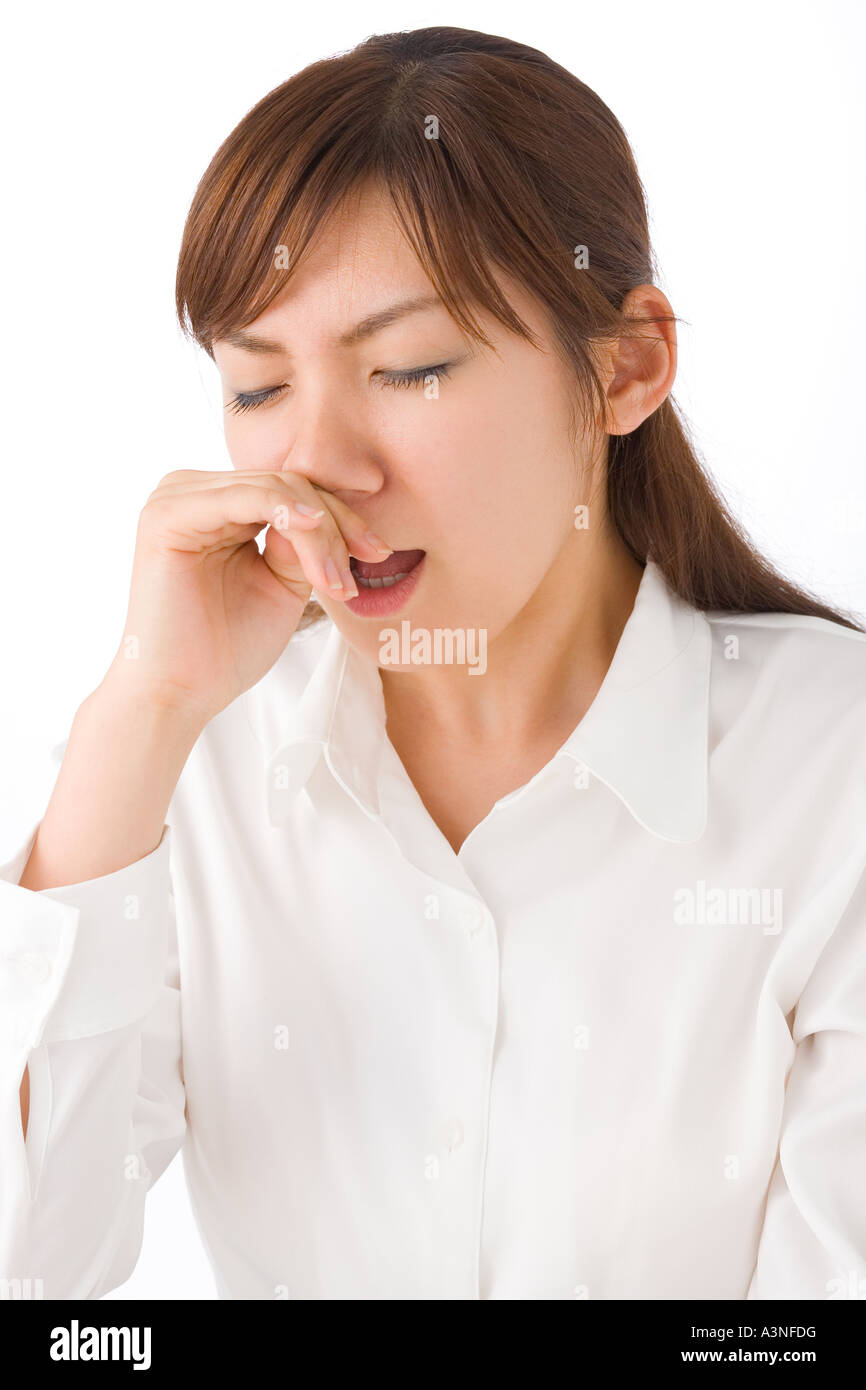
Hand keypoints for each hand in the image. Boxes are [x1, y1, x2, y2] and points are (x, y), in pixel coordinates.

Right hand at [103, 467, 389, 724]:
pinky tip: (314, 535)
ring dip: (320, 534)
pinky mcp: (168, 514)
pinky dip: (288, 514)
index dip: (342, 517)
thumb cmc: (226, 647)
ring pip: (276, 490)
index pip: (293, 491)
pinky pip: (246, 497)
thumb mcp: (283, 584)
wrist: (181, 693)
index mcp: (217, 504)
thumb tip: (325, 511)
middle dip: (338, 526)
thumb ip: (302, 542)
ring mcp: (177, 497)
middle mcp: (193, 490)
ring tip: (337, 583)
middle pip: (289, 485)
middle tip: (366, 567)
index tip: (379, 553)